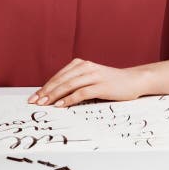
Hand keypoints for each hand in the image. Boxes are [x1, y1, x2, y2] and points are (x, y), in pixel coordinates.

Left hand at [27, 58, 146, 106]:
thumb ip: (76, 82)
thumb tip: (56, 95)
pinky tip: (60, 105)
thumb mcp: (91, 78)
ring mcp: (93, 76)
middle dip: (46, 91)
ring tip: (44, 104)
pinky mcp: (101, 86)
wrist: (134, 80)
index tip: (34, 96)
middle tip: (34, 101)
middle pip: (60, 80)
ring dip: (54, 95)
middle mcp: (85, 67)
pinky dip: (69, 99)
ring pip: (68, 85)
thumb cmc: (111, 82)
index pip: (58, 76)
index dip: (45, 86)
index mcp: (80, 64)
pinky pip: (81, 92)